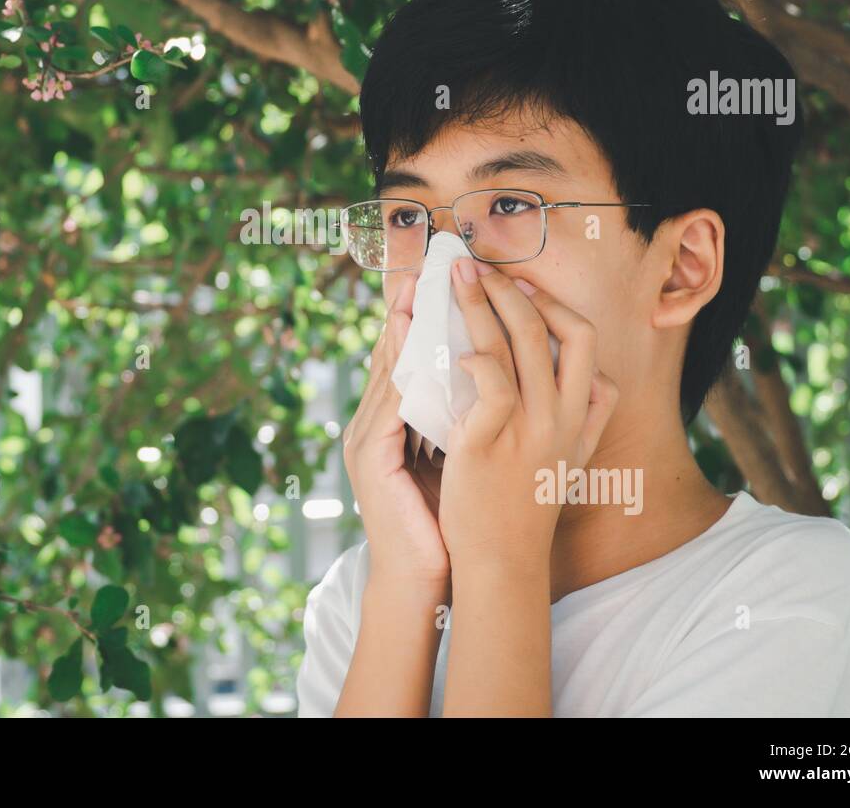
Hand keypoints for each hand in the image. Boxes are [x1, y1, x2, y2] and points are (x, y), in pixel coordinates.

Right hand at [342, 272, 450, 587]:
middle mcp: (371, 427)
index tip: (433, 283)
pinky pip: (388, 404)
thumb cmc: (444, 521)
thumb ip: (458, 419)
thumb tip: (484, 380)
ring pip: (385, 372)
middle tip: (420, 270)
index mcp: (390, 426)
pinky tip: (418, 347)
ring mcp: (366, 442)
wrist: (424, 578)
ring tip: (414, 293)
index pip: (404, 361)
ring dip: (400, 330)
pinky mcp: (370, 460)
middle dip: (403, 311)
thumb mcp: (453, 458)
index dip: (417, 320)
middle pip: (389, 356)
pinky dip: (403, 372)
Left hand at [437, 259, 618, 571]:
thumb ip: (590, 419)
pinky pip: (490, 384)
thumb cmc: (525, 505)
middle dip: (513, 289)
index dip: (552, 304)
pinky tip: (453, 352)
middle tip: (476, 267)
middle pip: (554, 331)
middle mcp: (561, 417)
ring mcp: (529, 430)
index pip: (583, 339)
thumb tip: (601, 382)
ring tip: (454, 281)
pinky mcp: (490, 444)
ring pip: (514, 346)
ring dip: (481, 304)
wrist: (502, 560)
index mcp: (580, 415)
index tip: (521, 283)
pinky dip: (473, 359)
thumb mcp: (572, 460)